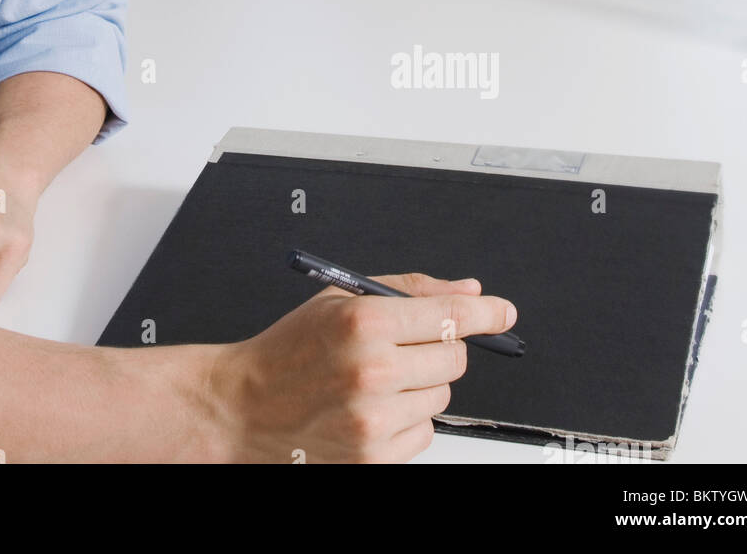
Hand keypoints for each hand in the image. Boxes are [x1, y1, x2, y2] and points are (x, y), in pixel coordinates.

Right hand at [209, 274, 516, 462]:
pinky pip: (425, 432)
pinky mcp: (376, 455)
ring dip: (422, 383)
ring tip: (377, 378)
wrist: (244, 407)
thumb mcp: (337, 300)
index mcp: (363, 323)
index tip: (502, 312)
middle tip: (406, 344)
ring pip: (442, 395)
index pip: (449, 315)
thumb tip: (467, 291)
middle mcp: (373, 370)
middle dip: (440, 345)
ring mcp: (376, 417)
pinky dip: (409, 419)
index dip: (485, 312)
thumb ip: (407, 290)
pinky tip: (373, 407)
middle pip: (453, 355)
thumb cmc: (288, 350)